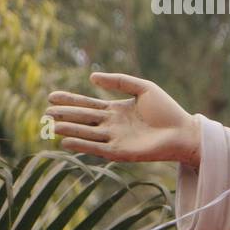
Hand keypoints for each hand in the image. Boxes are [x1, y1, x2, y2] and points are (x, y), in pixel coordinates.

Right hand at [44, 73, 201, 166]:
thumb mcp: (143, 88)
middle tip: (46, 111)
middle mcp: (112, 125)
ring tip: (51, 125)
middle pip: (83, 119)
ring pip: (87, 134)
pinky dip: (82, 146)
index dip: (70, 100)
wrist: (184, 131)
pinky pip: (97, 149)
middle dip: (65, 115)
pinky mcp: (121, 152)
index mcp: (116, 110)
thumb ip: (120, 81)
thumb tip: (92, 77)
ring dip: (69, 130)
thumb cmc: (168, 110)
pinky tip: (66, 142)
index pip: (88, 104)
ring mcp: (115, 139)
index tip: (51, 96)